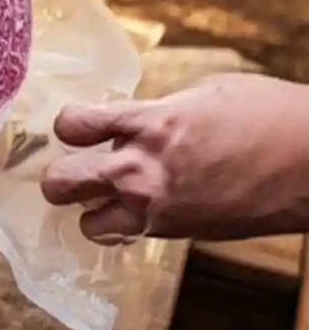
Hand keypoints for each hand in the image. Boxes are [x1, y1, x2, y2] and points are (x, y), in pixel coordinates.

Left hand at [40, 73, 308, 243]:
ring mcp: (157, 209)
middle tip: (73, 170)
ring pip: (88, 224)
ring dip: (92, 210)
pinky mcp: (176, 233)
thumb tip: (133, 121)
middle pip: (61, 184)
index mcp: (150, 124)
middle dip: (59, 177)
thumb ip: (158, 111)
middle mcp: (143, 171)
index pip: (73, 125)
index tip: (77, 125)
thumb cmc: (270, 116)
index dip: (68, 124)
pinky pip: (129, 234)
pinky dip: (126, 223)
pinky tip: (143, 207)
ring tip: (107, 196)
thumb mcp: (206, 95)